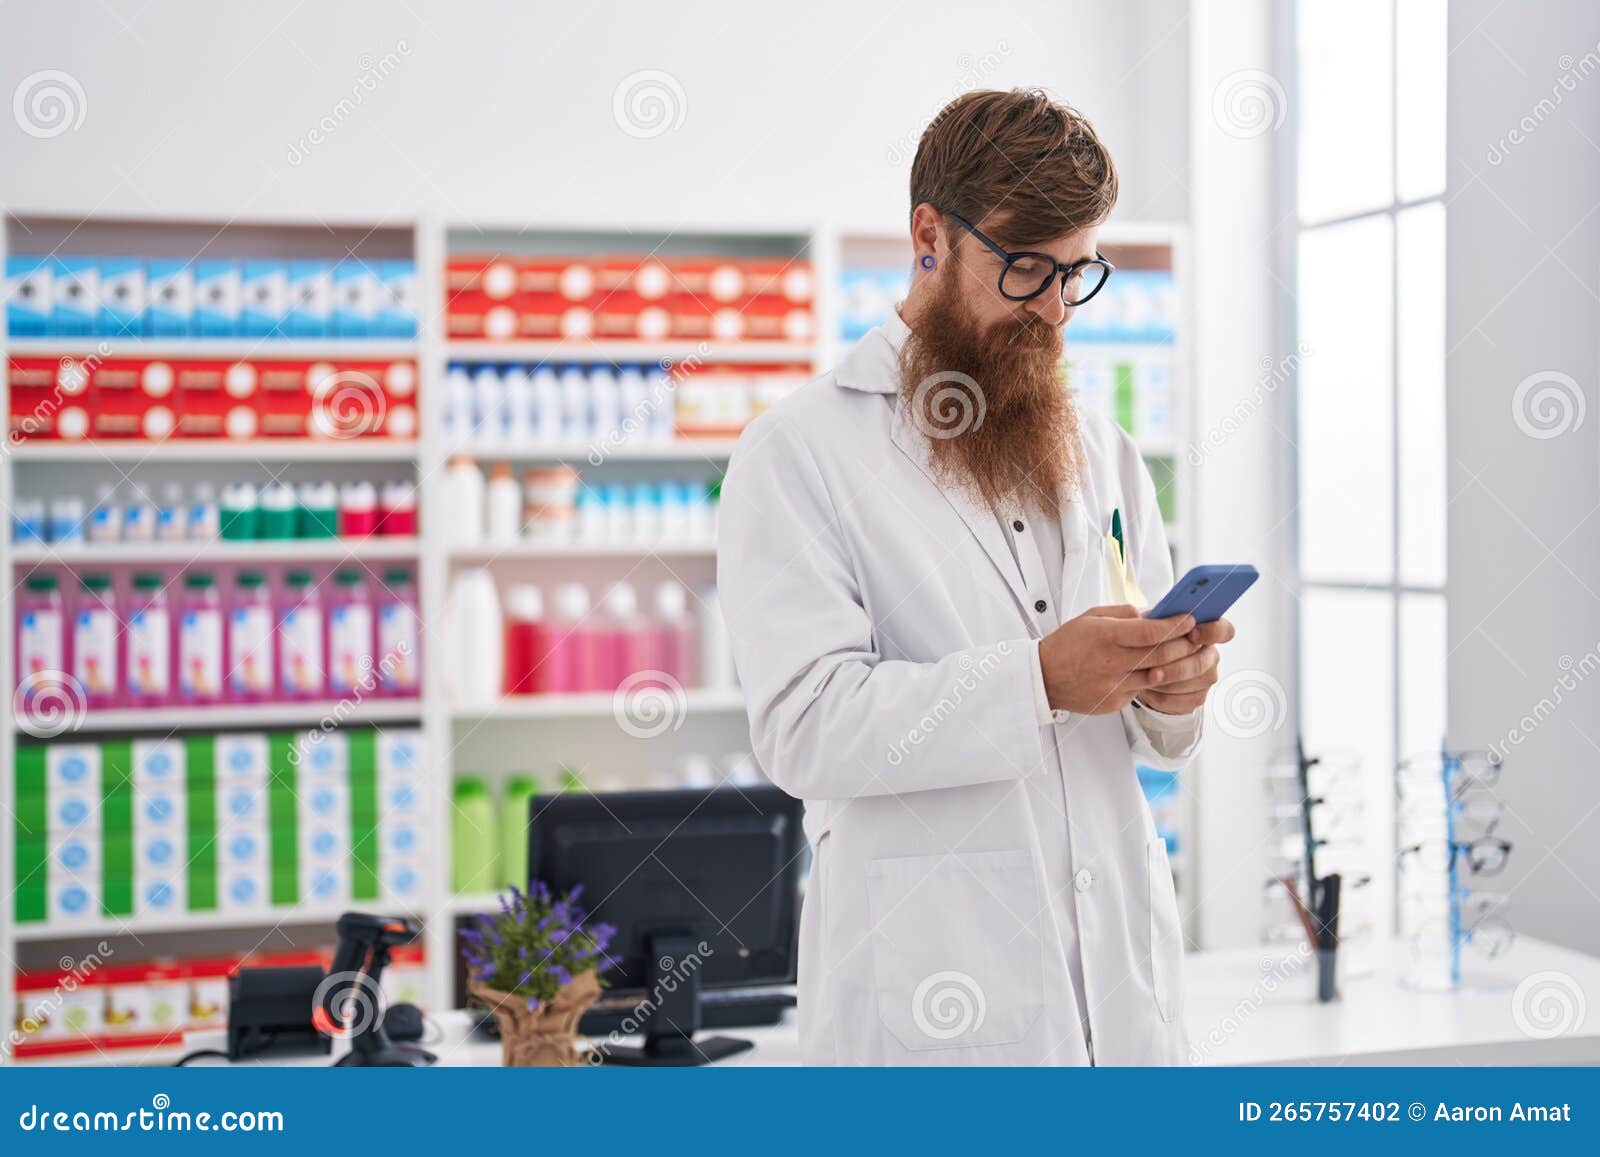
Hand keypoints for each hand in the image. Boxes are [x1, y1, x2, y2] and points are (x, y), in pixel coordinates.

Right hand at [1038, 604, 1199, 715]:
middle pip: (1160, 655)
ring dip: (1174, 665)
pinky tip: (1156, 670)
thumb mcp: (1091, 617)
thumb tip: (1154, 614)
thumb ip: (1124, 613)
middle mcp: (1111, 662)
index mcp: (1105, 636)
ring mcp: (1114, 685)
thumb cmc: (1067, 644)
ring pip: (1156, 675)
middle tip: (1195, 637)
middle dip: (1183, 645)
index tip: (1190, 620)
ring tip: (1184, 655)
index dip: (1175, 626)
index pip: (1150, 632)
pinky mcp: (1115, 701)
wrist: (1044, 677)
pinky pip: (1142, 689)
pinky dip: (1151, 679)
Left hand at [1134, 617, 1234, 714]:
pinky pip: (1181, 700)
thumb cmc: (1149, 643)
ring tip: (1143, 679)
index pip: (1223, 630)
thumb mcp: (1149, 626)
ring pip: (1190, 684)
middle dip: (1174, 668)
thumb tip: (1141, 614)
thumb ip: (1152, 619)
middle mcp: (1211, 655)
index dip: (1212, 632)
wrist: (1143, 671)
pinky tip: (1148, 690)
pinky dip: (1162, 696)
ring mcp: (1206, 678)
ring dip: (1165, 683)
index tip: (1192, 634)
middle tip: (1152, 671)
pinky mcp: (1197, 697)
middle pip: (1201, 663)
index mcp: (1205, 632)